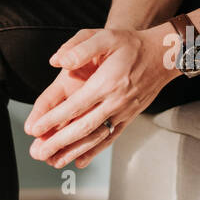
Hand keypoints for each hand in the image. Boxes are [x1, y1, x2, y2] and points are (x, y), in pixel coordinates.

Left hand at [23, 25, 177, 168]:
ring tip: (53, 162)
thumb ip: (80, 47)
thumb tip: (57, 61)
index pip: (75, 105)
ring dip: (73, 151)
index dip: (53, 119)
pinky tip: (79, 162)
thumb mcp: (105, 36)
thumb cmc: (130, 44)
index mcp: (106, 82)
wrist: (164, 55)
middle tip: (37, 153)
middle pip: (83, 127)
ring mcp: (124, 112)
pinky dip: (94, 151)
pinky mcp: (129, 118)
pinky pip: (110, 138)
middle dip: (58, 142)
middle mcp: (115, 101)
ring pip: (96, 137)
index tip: (35, 129)